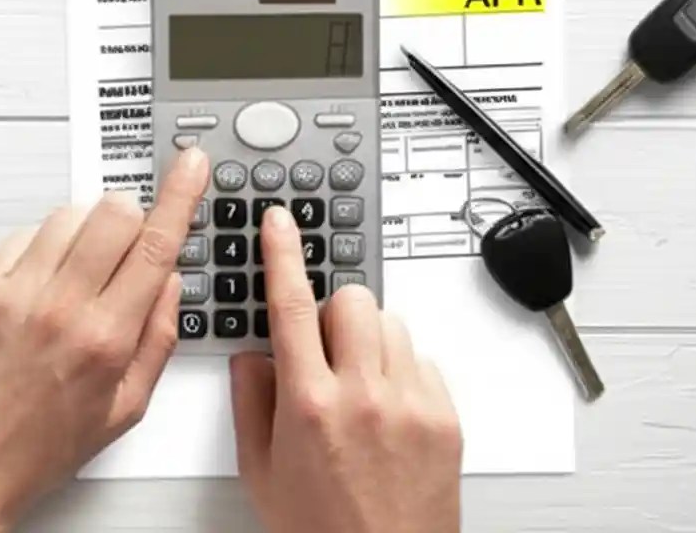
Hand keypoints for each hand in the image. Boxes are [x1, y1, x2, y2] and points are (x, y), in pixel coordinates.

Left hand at [0, 149, 208, 532]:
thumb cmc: (37, 449)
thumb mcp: (124, 409)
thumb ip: (158, 340)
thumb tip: (170, 285)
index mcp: (107, 338)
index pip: (156, 244)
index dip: (181, 194)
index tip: (191, 164)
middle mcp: (62, 308)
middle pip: (114, 213)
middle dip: (132, 216)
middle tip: (127, 245)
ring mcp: (15, 293)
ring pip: (68, 215)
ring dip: (86, 229)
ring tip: (78, 272)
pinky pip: (23, 234)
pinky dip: (42, 245)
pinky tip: (40, 284)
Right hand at [231, 207, 462, 532]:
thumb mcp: (261, 472)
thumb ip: (250, 402)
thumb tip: (251, 356)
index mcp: (308, 405)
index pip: (291, 306)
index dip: (282, 254)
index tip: (280, 223)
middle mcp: (364, 396)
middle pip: (352, 301)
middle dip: (333, 311)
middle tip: (323, 348)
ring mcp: (411, 404)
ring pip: (390, 323)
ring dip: (368, 340)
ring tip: (357, 386)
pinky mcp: (445, 416)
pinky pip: (422, 359)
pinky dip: (401, 370)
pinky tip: (386, 409)